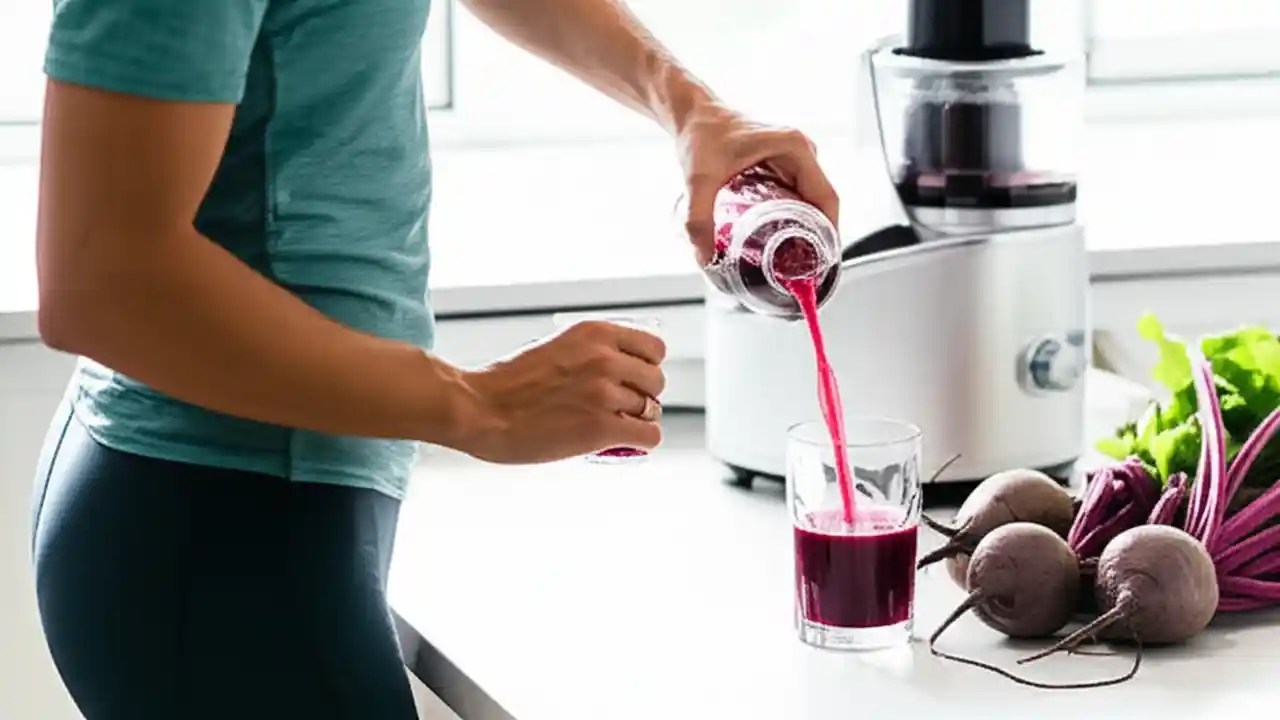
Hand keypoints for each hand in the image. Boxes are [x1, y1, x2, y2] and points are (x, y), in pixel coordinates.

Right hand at [458, 320, 665, 463]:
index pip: (654, 347)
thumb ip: (591, 354)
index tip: (633, 379)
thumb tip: (619, 372)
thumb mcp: (556, 347)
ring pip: (653, 409)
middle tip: (622, 408)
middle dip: (643, 395)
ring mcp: (605, 394)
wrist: (479, 409)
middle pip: (656, 380)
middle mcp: (605, 359)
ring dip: (638, 420)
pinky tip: (625, 443)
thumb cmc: (507, 384)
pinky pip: (649, 436)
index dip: (646, 367)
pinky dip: (640, 441)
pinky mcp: (601, 428)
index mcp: (595, 334)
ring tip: (617, 426)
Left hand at [675, 101, 839, 265]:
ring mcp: (796, 158)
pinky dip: (796, 219)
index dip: (830, 233)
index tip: (822, 262)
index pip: (826, 198)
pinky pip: (800, 196)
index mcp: (794, 149)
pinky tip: (784, 241)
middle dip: (817, 238)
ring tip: (796, 262)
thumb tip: (705, 258)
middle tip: (804, 271)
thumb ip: (698, 220)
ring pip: (812, 202)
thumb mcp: (698, 180)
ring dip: (808, 230)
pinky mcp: (785, 165)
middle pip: (822, 203)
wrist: (694, 114)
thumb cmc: (701, 134)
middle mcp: (802, 151)